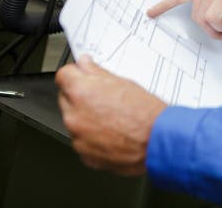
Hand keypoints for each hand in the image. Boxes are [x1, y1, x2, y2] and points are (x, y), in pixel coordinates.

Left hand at [55, 56, 166, 175]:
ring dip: (86, 119)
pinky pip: (82, 141)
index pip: (63, 75)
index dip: (75, 74)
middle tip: (104, 100)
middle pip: (66, 99)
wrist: (157, 140)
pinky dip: (93, 138)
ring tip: (113, 119)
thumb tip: (85, 65)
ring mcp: (77, 137)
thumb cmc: (145, 113)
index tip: (81, 76)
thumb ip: (97, 72)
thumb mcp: (124, 83)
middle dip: (80, 97)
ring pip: (75, 122)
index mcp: (81, 92)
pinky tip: (113, 134)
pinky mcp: (84, 155)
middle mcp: (74, 115)